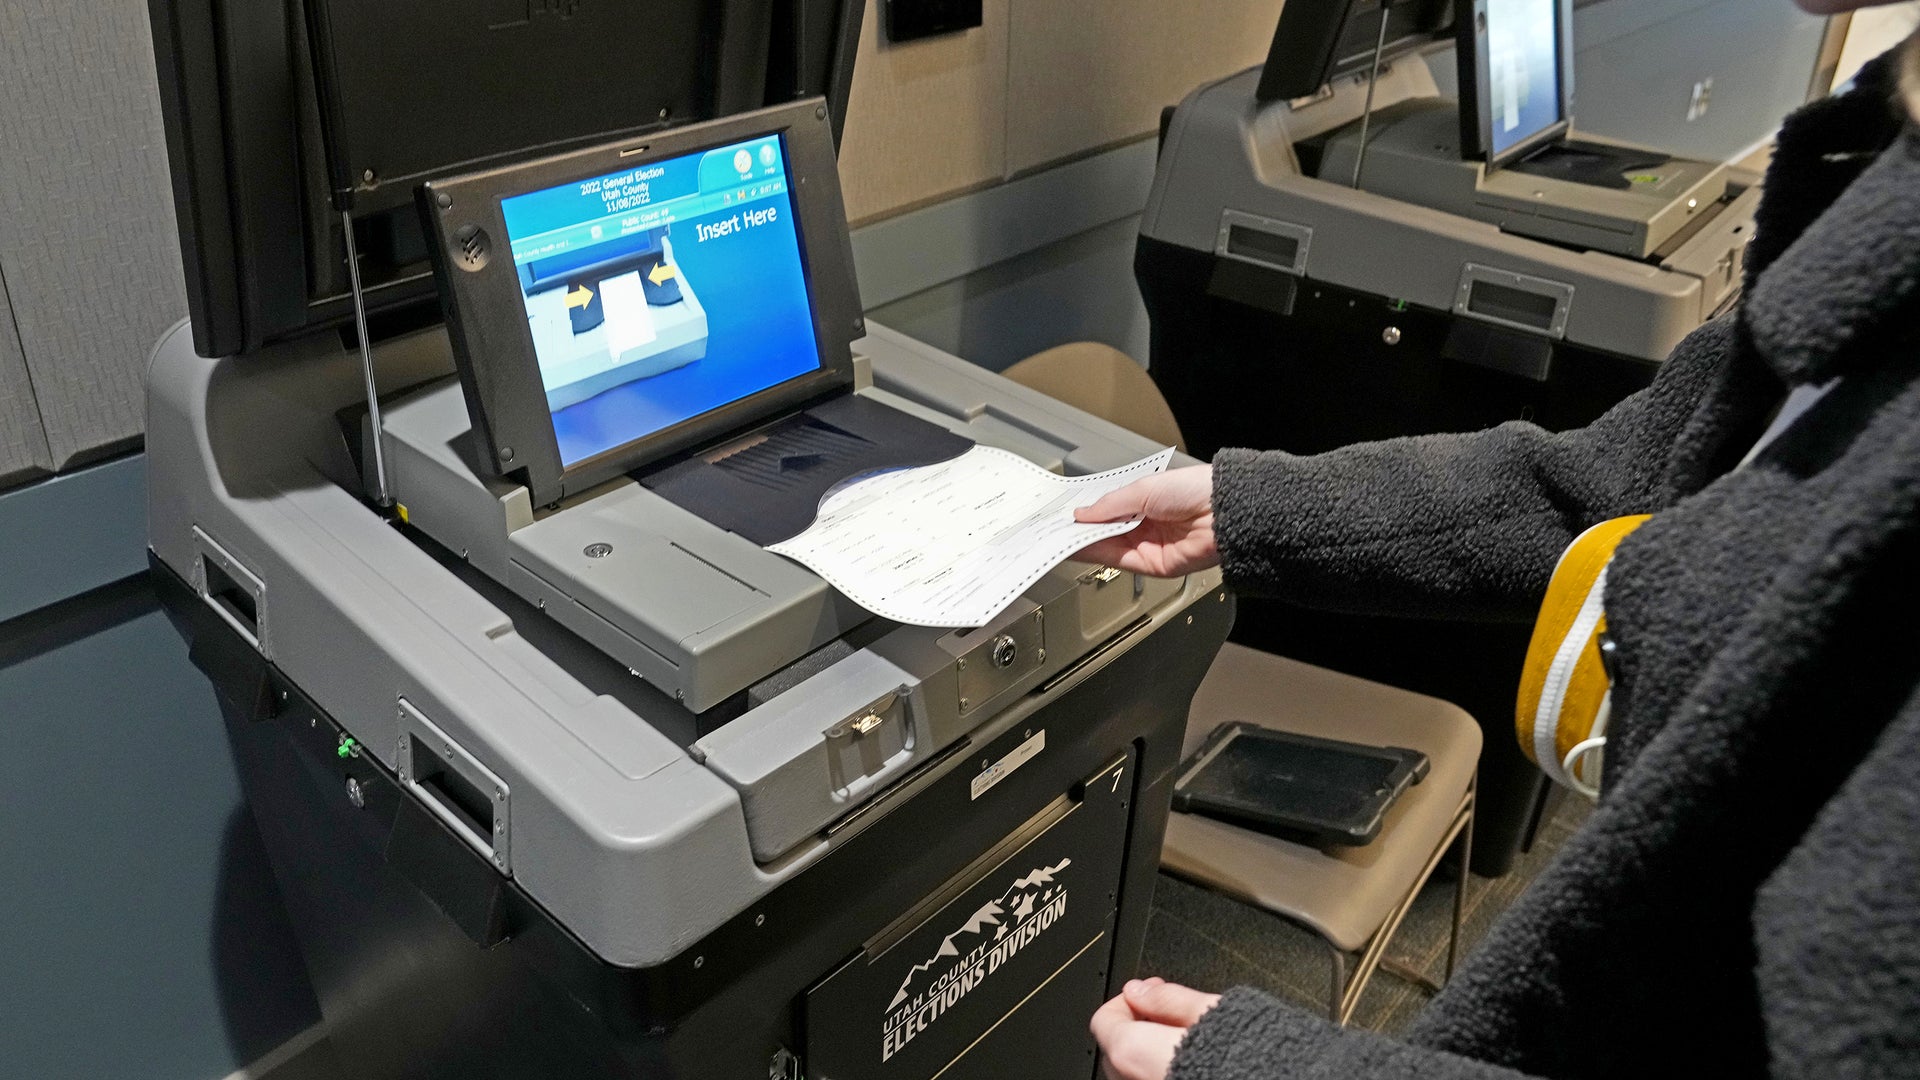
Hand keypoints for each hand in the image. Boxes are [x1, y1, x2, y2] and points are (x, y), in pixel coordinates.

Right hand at [1073, 466, 1218, 577]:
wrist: (1224, 512)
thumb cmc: (1196, 490)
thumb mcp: (1144, 489)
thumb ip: (1110, 504)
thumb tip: (1082, 514)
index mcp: (1147, 501)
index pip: (1108, 509)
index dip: (1087, 512)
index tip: (1065, 513)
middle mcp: (1147, 524)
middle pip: (1105, 531)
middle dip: (1081, 529)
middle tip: (1055, 527)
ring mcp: (1149, 545)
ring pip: (1107, 547)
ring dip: (1083, 542)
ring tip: (1060, 536)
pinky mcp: (1152, 565)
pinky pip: (1118, 560)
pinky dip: (1096, 554)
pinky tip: (1079, 546)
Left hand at [1090, 978, 1222, 1079]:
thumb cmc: (1248, 1056)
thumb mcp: (1210, 1011)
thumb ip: (1167, 998)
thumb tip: (1139, 989)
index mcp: (1134, 1053)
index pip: (1104, 1021)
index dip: (1125, 1002)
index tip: (1146, 995)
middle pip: (1116, 1051)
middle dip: (1137, 1029)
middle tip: (1167, 1014)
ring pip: (1133, 1075)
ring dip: (1148, 1057)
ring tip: (1186, 1042)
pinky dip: (1162, 1075)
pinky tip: (1191, 1065)